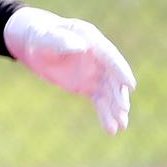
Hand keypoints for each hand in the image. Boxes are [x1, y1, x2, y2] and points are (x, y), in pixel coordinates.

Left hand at [4, 7, 135, 135]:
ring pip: (109, 92)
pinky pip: (100, 101)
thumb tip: (81, 47)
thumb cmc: (41, 37)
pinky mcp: (88, 86)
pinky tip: (111, 129)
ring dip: (116, 108)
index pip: (110, 56)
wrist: (36, 46)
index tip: (130, 85)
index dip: (120, 70)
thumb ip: (61, 41)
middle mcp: (98, 57)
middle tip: (123, 110)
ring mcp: (95, 72)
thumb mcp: (46, 39)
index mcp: (91, 40)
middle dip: (118, 94)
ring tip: (121, 126)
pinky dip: (105, 114)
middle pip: (113, 77)